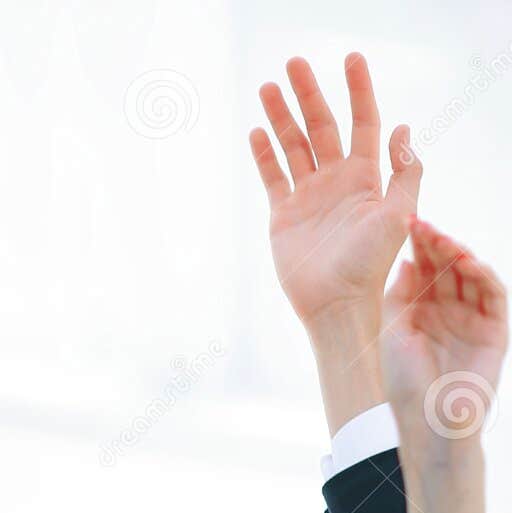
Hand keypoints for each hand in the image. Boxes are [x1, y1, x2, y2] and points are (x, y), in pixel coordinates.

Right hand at [249, 54, 420, 328]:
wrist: (335, 302)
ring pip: (293, 145)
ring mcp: (308, 196)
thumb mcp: (400, 213)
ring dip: (281, 116)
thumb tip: (402, 127)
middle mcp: (336, 180)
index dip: (358, 90)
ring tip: (268, 88)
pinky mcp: (283, 215)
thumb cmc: (370, 263)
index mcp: (366, 177)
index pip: (362, 122)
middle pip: (321, 126)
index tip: (351, 59)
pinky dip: (264, 154)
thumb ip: (405, 170)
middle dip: (308, 93)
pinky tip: (257, 131)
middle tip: (294, 64)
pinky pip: (272, 176)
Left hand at [381, 218, 505, 447]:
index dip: (418, 246)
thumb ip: (400, 295)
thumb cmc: (404, 381)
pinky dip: (483, 276)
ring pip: (470, 275)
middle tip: (424, 225)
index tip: (406, 223)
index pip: (423, 269)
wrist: (428, 417)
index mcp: (420, 309)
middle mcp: (447, 309)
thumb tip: (409, 260)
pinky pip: (492, 295)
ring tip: (444, 241)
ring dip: (460, 254)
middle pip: (446, 267)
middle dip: (437, 244)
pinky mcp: (494, 329)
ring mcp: (471, 317)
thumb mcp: (394, 331)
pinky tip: (468, 263)